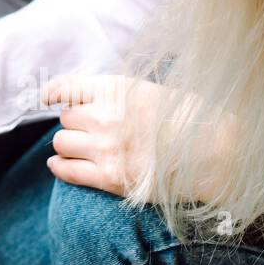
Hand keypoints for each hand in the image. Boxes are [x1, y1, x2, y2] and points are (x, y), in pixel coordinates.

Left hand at [42, 74, 236, 202]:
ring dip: (67, 144)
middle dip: (74, 122)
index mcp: (116, 90)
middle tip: (87, 129)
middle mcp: (105, 116)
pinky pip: (68, 170)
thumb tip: (92, 98)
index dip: (54, 92)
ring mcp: (105, 148)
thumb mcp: (151, 91)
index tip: (48, 97)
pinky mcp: (110, 177)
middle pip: (66, 118)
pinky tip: (59, 165)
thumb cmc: (190, 119)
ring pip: (61, 142)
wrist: (215, 153)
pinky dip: (59, 167)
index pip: (67, 87)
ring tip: (78, 147)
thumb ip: (119, 94)